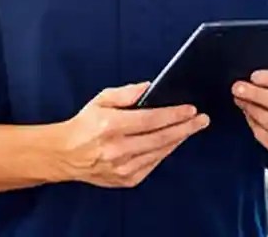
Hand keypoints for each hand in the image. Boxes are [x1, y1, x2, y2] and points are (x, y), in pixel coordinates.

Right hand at [49, 82, 208, 187]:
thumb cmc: (84, 125)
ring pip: (160, 152)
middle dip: (186, 128)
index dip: (174, 114)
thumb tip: (150, 88)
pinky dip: (165, 152)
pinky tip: (173, 141)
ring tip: (192, 128)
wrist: (64, 155)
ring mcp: (123, 168)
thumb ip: (126, 93)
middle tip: (202, 119)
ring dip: (179, 139)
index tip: (191, 109)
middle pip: (161, 138)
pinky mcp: (126, 180)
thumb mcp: (101, 100)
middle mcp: (118, 150)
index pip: (151, 120)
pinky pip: (153, 164)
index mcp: (111, 127)